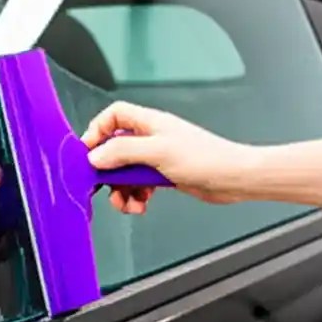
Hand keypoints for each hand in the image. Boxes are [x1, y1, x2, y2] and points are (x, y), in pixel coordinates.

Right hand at [82, 101, 254, 213]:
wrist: (233, 178)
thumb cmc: (205, 158)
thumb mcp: (157, 152)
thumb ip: (123, 152)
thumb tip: (95, 156)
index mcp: (149, 123)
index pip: (113, 116)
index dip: (97, 131)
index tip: (88, 154)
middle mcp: (151, 138)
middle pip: (115, 148)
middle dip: (107, 170)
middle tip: (102, 187)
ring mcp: (157, 157)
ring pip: (125, 171)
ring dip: (121, 189)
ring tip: (127, 204)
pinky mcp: (164, 174)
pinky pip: (139, 184)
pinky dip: (135, 196)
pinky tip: (141, 205)